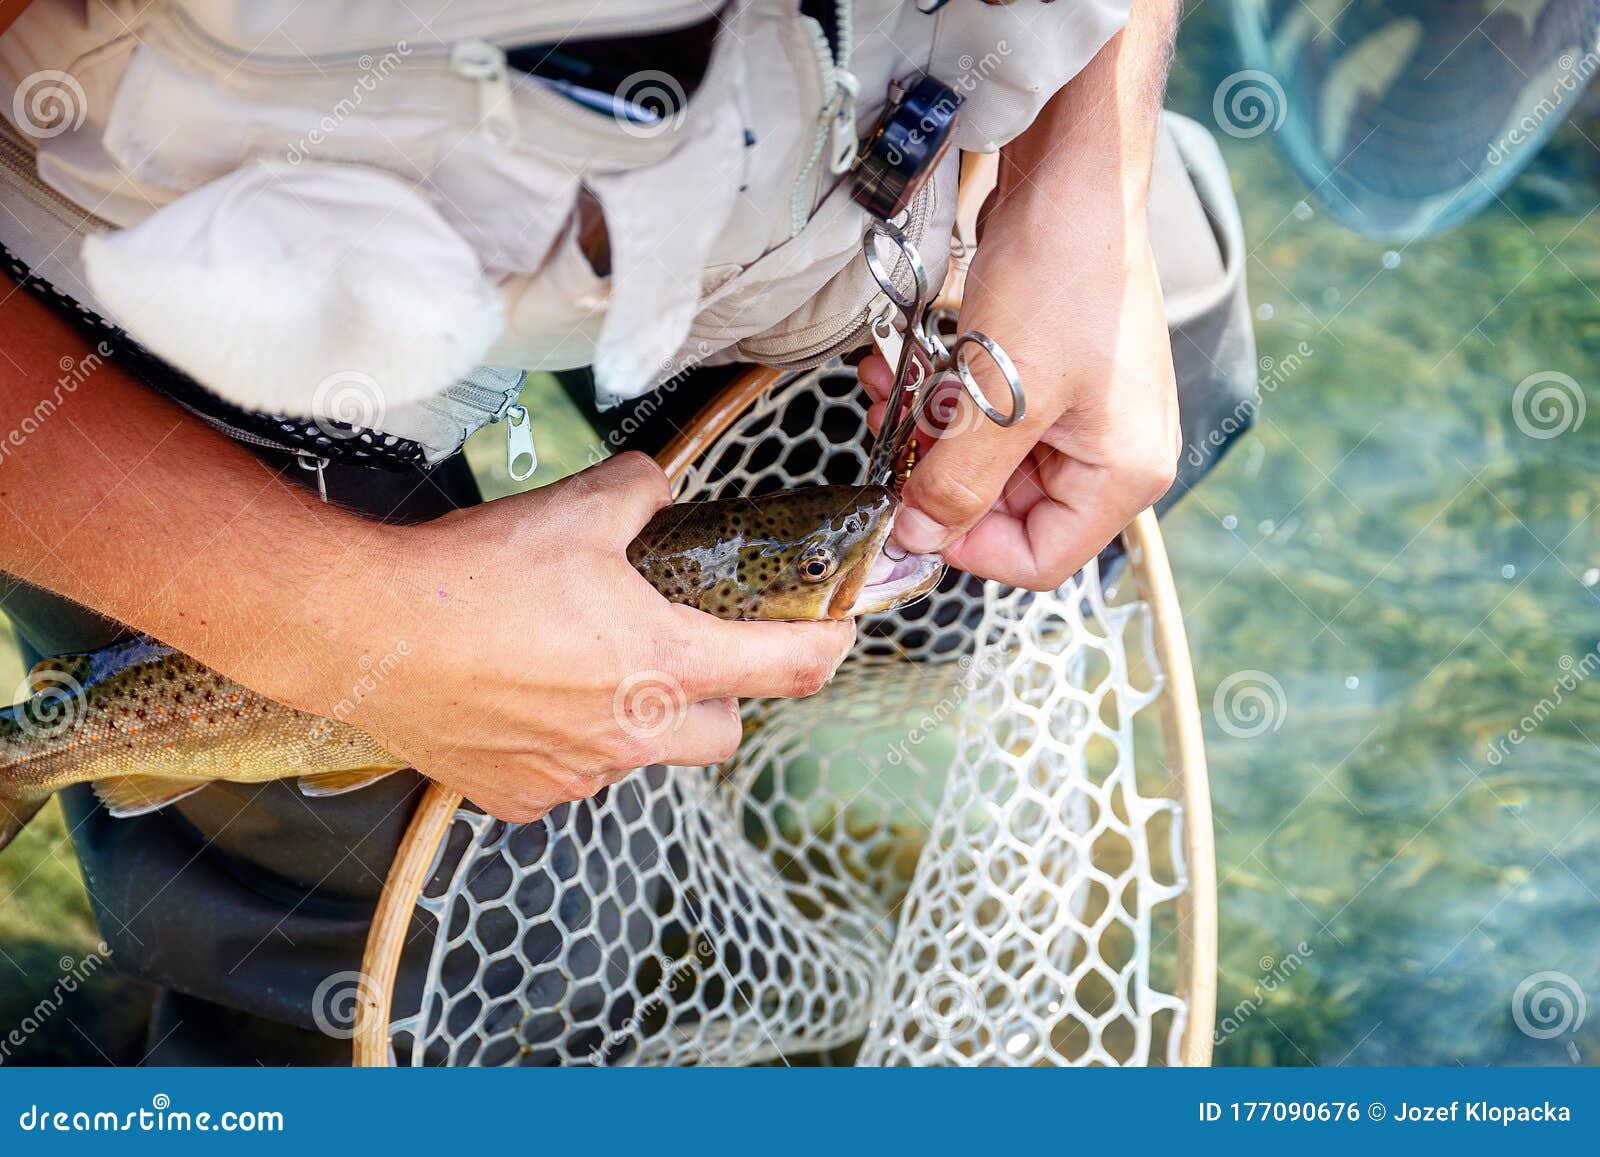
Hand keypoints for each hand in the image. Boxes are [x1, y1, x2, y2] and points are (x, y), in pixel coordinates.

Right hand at [273, 452, 855, 821]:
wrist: (366, 632)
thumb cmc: (474, 575)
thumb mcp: (577, 509)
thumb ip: (640, 493)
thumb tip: (657, 484)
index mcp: (667, 665)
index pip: (789, 668)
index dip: (827, 646)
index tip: (836, 633)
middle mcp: (634, 736)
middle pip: (725, 730)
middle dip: (723, 693)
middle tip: (687, 646)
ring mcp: (578, 775)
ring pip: (644, 755)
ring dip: (640, 718)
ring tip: (587, 665)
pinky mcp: (521, 797)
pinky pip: (573, 777)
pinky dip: (569, 745)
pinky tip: (529, 700)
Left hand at [860, 215, 1178, 592]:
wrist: (1074, 175)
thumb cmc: (1063, 276)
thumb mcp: (998, 397)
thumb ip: (956, 481)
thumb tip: (917, 540)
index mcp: (1125, 473)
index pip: (1040, 560)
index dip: (967, 547)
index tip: (911, 514)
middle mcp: (1114, 449)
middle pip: (1009, 510)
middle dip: (939, 476)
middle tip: (890, 440)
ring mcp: (1085, 410)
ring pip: (990, 459)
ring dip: (933, 431)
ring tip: (895, 390)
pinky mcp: (1054, 374)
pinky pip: (990, 412)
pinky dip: (948, 396)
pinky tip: (911, 365)